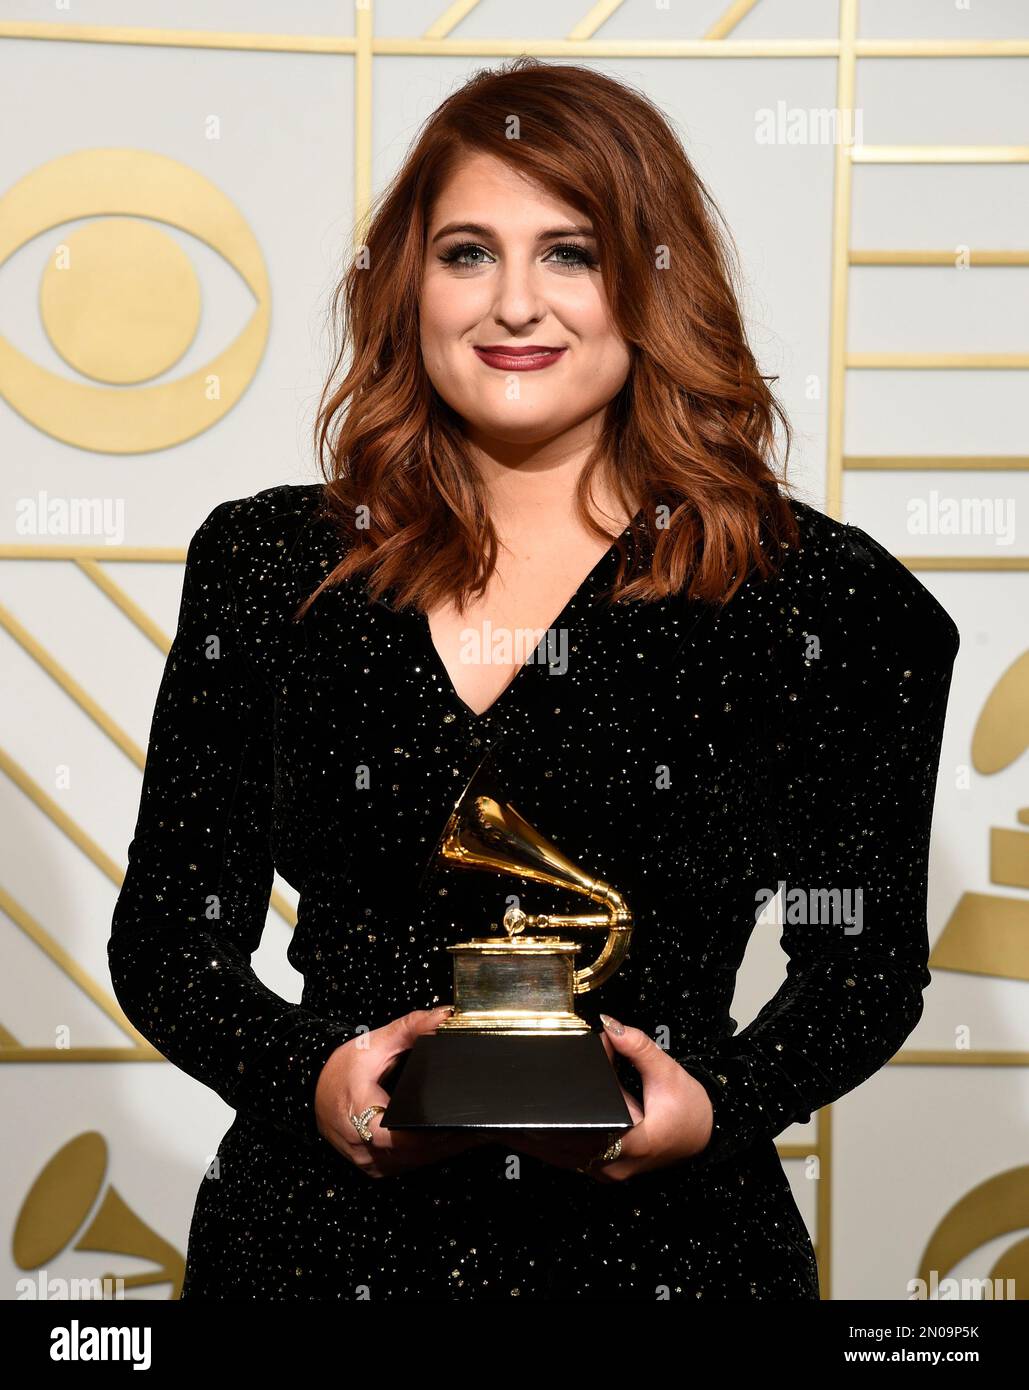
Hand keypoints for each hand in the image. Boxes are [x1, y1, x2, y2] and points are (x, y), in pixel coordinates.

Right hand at [315, 1006, 491, 1177]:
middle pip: (419, 1153)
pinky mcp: (378, 1168)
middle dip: (452, 1138)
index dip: (435, 1132)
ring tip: (476, 1130)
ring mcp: (372, 1164)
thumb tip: (443, 1017)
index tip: (462, 1121)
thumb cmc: (340, 1071)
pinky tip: (452, 1138)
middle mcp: (366, 1150)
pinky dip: (431, 1151)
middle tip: (484, 1123)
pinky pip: (411, 1164)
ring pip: (418, 1162)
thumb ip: (410, 1028)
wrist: (312, 1091)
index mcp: (361, 1119)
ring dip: (446, 1147)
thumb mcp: (373, 1044)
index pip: (404, 1138)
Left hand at [489, 1015, 713, 1183]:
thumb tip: (611, 1025)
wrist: (704, 1134)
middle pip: (566, 1147)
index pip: (587, 1134)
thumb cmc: (689, 1109)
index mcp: (635, 1144)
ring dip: (539, 1138)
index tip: (538, 1103)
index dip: (559, 1119)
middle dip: (540, 1126)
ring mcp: (609, 1171)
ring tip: (510, 1118)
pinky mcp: (605, 1168)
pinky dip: (551, 1143)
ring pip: (563, 1157)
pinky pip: (570, 1158)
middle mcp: (618, 1165)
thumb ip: (639, 1047)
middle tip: (514, 1104)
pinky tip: (530, 1129)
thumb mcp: (668, 1072)